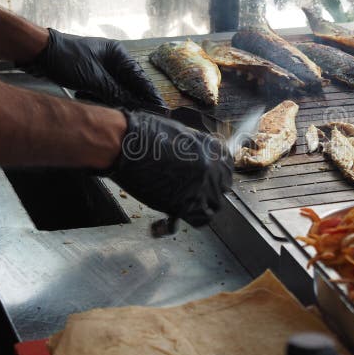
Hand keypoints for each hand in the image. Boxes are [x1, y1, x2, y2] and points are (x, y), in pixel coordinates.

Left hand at [21, 29, 166, 111]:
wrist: (39, 52)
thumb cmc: (67, 59)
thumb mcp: (93, 78)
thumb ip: (115, 92)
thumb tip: (134, 106)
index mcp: (119, 54)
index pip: (140, 78)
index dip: (151, 95)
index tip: (161, 110)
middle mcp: (114, 60)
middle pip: (131, 84)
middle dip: (137, 100)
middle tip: (149, 117)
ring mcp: (103, 67)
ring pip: (118, 88)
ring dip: (120, 100)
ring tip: (132, 114)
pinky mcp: (92, 74)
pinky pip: (106, 89)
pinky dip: (107, 98)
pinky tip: (108, 105)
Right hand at [108, 111, 232, 226]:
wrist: (126, 145)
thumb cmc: (144, 134)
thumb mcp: (179, 132)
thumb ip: (193, 147)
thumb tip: (194, 158)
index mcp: (211, 148)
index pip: (227, 166)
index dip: (216, 174)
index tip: (209, 178)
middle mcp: (211, 168)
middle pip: (222, 187)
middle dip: (210, 191)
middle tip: (193, 193)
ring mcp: (201, 188)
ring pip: (214, 206)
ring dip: (200, 207)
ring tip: (184, 206)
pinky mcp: (185, 205)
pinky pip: (199, 220)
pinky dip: (185, 221)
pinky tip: (167, 220)